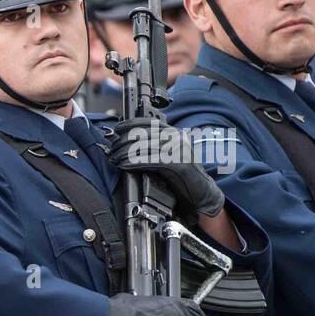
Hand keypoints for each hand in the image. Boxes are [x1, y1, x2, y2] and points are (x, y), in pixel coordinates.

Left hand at [109, 117, 224, 216]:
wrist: (202, 192)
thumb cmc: (181, 177)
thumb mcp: (166, 156)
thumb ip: (153, 148)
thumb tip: (128, 145)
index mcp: (174, 134)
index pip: (150, 122)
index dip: (131, 124)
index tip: (117, 128)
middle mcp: (177, 138)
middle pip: (144, 134)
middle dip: (124, 141)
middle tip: (111, 149)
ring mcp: (179, 150)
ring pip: (146, 146)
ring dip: (125, 153)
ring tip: (114, 159)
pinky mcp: (179, 164)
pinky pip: (152, 160)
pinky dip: (135, 162)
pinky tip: (124, 165)